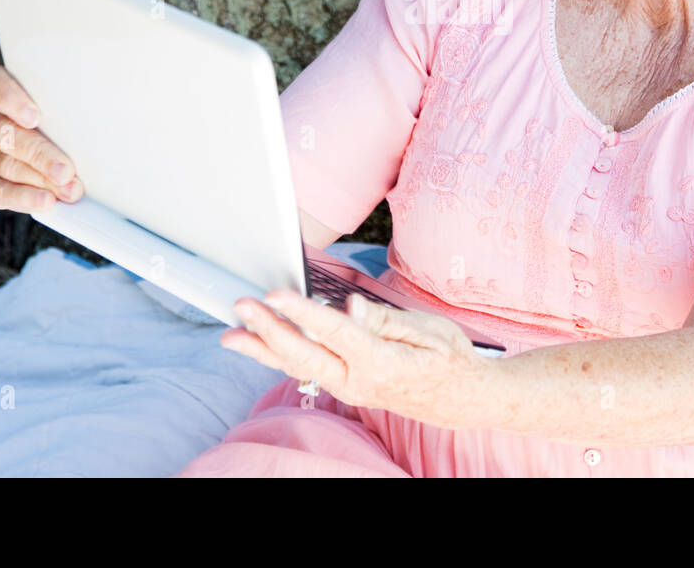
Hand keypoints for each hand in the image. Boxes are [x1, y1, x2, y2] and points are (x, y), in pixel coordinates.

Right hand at [0, 64, 84, 212]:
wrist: (69, 155)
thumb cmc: (79, 121)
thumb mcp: (81, 105)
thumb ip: (82, 102)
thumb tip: (116, 106)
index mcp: (7, 90)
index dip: (9, 98)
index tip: (35, 117)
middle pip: (4, 131)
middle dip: (39, 154)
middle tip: (66, 171)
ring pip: (3, 163)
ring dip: (38, 180)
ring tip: (68, 191)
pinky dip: (21, 198)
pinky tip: (45, 202)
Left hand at [225, 290, 495, 430]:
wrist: (462, 399)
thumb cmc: (449, 358)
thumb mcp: (428, 331)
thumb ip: (383, 320)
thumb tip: (350, 307)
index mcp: (382, 364)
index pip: (335, 334)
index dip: (303, 312)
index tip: (276, 293)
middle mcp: (359, 383)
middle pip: (305, 356)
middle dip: (269, 330)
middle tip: (241, 307)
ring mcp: (349, 389)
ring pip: (299, 367)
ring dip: (263, 348)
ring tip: (231, 333)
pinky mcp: (345, 388)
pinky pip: (307, 371)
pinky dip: (279, 356)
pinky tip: (258, 344)